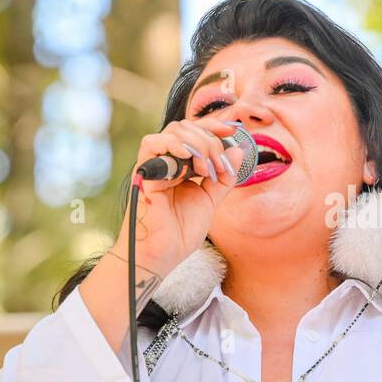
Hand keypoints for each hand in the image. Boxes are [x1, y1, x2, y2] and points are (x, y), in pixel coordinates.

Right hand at [113, 113, 246, 272]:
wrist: (163, 253)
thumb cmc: (181, 231)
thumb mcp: (211, 200)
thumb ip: (224, 176)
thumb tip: (238, 150)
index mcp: (182, 166)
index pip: (195, 133)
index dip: (214, 127)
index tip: (233, 131)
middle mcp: (168, 162)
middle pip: (187, 128)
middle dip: (210, 140)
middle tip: (218, 166)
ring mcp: (155, 165)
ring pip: (173, 132)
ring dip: (197, 144)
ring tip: (204, 169)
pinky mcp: (143, 172)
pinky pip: (151, 143)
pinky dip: (173, 143)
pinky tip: (188, 156)